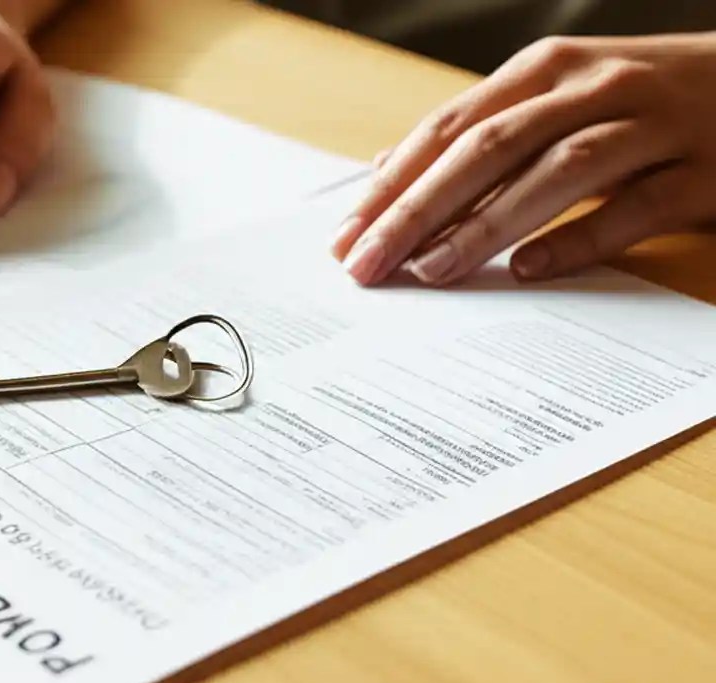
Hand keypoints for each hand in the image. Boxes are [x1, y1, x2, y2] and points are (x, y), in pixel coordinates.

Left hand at [333, 33, 715, 285]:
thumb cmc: (641, 103)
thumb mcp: (555, 101)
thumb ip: (476, 135)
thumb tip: (385, 172)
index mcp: (547, 69)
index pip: (450, 127)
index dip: (392, 182)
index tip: (345, 236)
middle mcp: (594, 87)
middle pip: (489, 148)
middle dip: (417, 209)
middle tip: (367, 264)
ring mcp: (654, 125)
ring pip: (558, 171)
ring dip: (486, 224)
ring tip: (431, 271)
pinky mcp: (704, 170)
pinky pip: (636, 207)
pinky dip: (579, 239)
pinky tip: (528, 270)